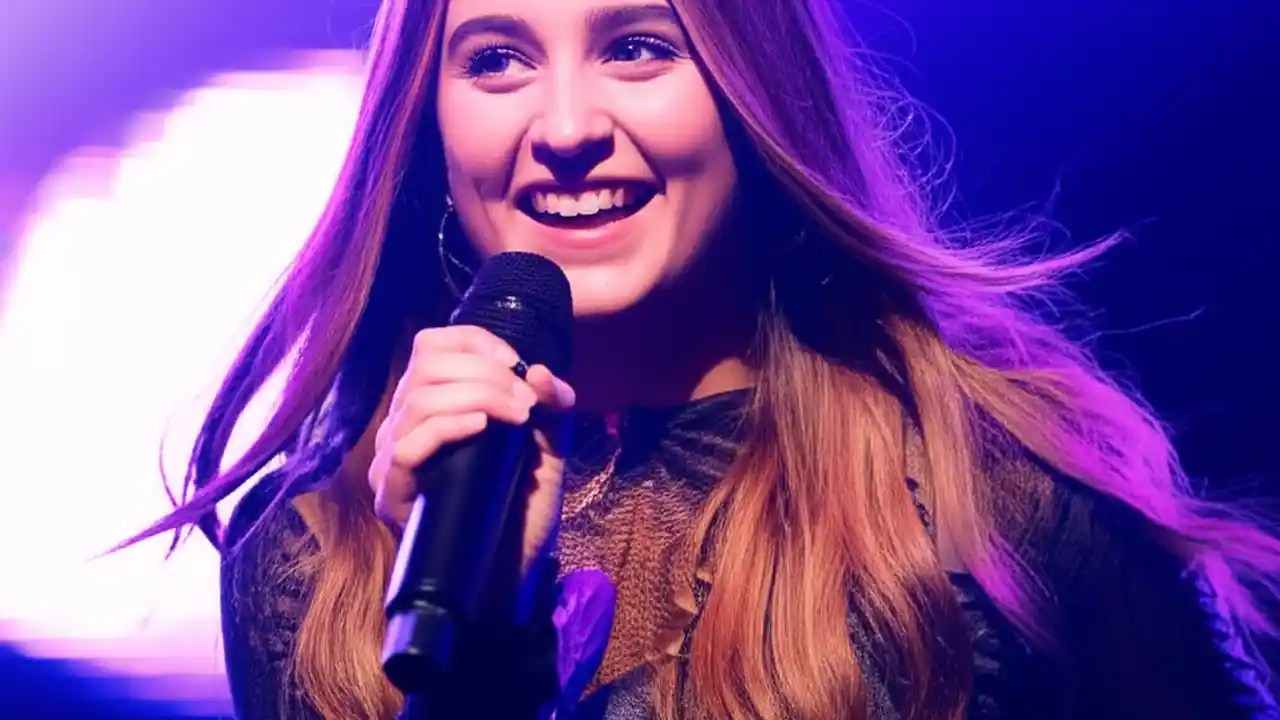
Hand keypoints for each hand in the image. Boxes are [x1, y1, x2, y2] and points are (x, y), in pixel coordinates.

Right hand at [369, 325, 575, 580]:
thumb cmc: (524, 512)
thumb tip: (541, 372)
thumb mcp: (547, 450)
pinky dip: (445, 427)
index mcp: (435, 404)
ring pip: (417, 400)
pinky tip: (480, 428)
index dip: (476, 342)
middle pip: (426, 366)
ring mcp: (393, 460)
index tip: (518, 366)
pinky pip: (404, 446)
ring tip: (516, 417)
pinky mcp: (392, 495)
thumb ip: (550, 408)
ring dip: (476, 396)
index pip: (432, 346)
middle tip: (525, 403)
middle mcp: (405, 425)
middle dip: (485, 373)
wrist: (513, 578)